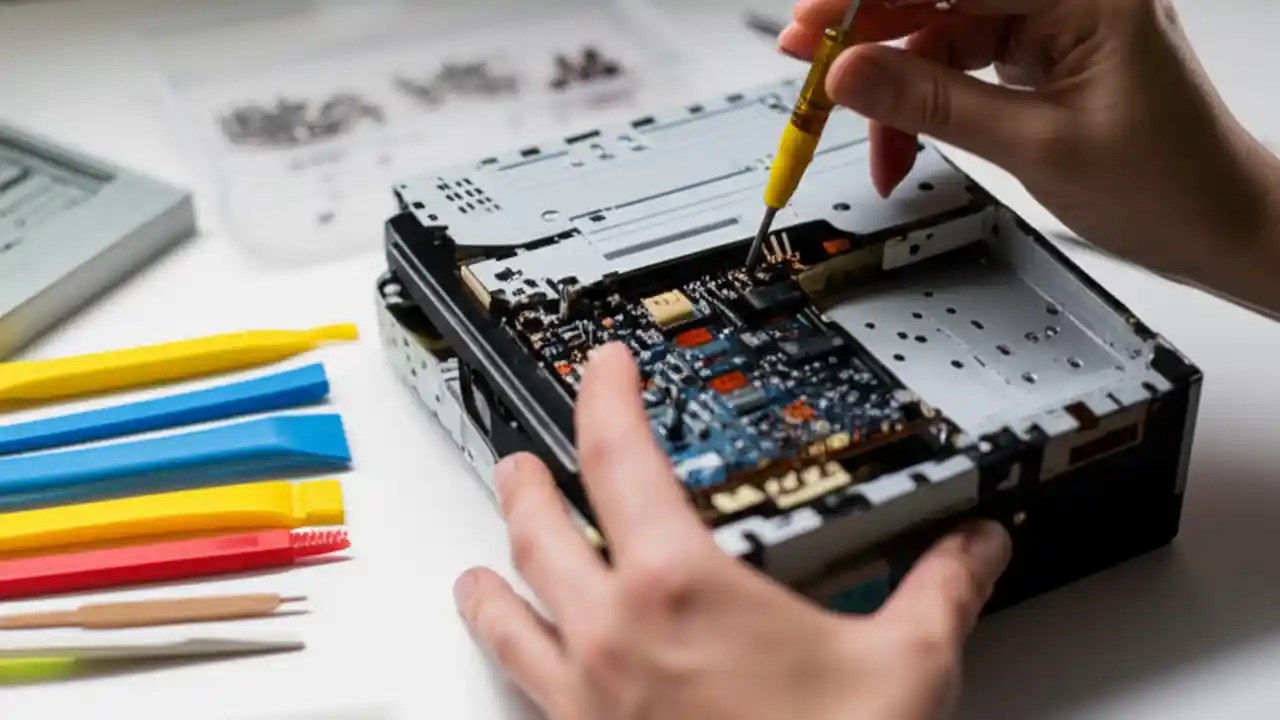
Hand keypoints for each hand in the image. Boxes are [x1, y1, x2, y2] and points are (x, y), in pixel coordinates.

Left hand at [454, 343, 1011, 719]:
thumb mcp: (904, 665)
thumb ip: (941, 589)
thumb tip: (974, 548)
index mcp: (677, 588)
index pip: (619, 454)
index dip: (605, 394)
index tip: (602, 365)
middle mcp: (611, 638)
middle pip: (538, 530)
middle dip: (528, 484)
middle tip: (525, 461)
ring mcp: (586, 700)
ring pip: (510, 618)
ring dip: (491, 580)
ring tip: (477, 569)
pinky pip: (527, 692)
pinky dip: (514, 665)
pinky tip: (525, 674)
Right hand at [782, 0, 1279, 312]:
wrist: (1216, 226)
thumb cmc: (1168, 184)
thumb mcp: (1034, 146)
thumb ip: (934, 104)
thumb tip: (850, 73)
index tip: (813, 27)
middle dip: (869, 35)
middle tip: (809, 70)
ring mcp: (1052, 18)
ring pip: (939, 32)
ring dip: (895, 88)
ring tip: (870, 143)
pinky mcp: (1040, 50)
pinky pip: (958, 62)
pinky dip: (924, 104)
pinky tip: (902, 143)